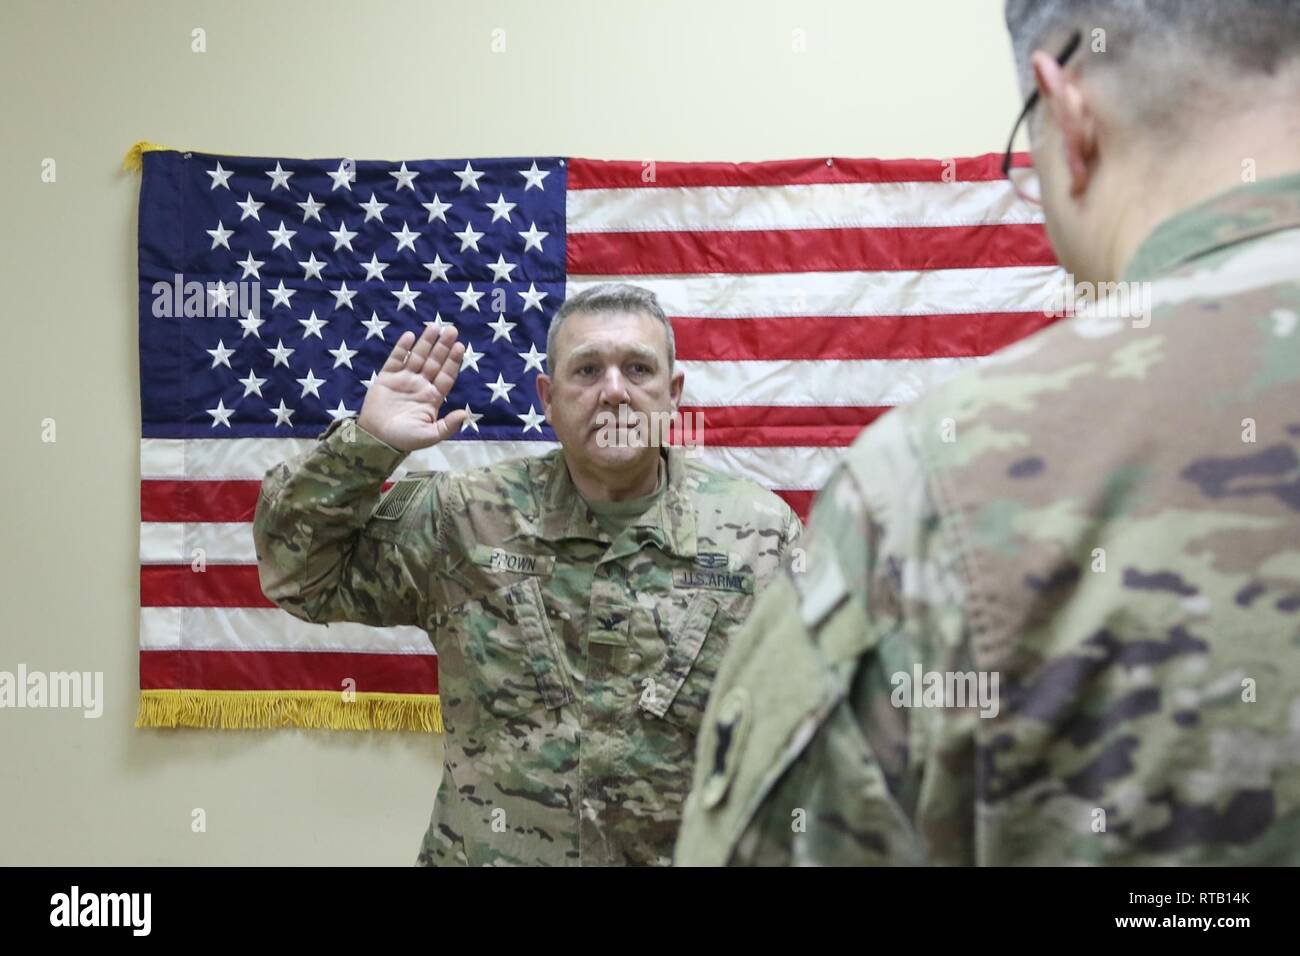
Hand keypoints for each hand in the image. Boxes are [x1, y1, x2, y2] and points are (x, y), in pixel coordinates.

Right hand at [357, 324, 467, 451]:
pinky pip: (395, 359)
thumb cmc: (404, 439)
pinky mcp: (386, 377)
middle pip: (434, 362)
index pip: (446, 375)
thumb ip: (448, 426)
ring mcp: (403, 380)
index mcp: (432, 397)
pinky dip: (402, 348)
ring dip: (426, 342)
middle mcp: (420, 385)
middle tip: (452, 330)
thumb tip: (465, 414)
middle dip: (443, 346)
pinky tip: (410, 335)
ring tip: (435, 327)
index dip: (453, 361)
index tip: (460, 347)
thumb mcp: (430, 436)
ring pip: (417, 357)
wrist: (376, 439)